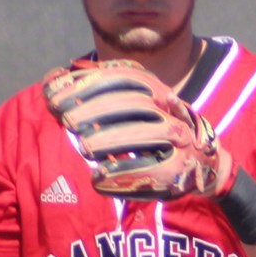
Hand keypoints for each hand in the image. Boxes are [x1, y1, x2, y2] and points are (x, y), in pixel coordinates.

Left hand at [41, 60, 231, 199]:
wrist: (203, 163)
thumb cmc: (153, 131)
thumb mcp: (133, 106)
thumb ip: (97, 93)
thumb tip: (52, 79)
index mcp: (156, 89)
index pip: (122, 77)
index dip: (87, 84)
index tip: (56, 96)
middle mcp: (170, 110)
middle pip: (134, 103)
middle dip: (97, 110)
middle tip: (67, 121)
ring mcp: (179, 141)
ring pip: (147, 134)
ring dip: (111, 139)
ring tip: (85, 148)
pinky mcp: (179, 171)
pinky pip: (152, 172)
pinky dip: (122, 176)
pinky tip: (97, 179)